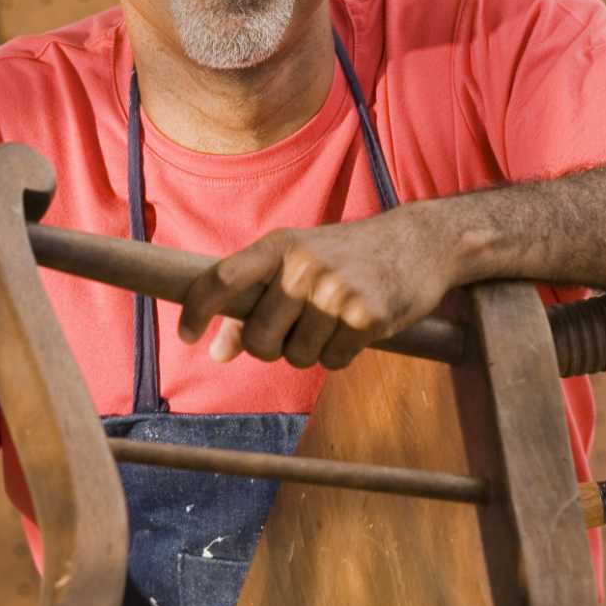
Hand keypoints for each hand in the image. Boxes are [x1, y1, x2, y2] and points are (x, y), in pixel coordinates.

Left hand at [177, 208, 459, 371]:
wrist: (419, 243)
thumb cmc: (349, 257)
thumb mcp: (298, 265)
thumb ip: (255, 302)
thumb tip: (217, 352)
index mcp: (279, 246)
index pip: (221, 279)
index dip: (196, 311)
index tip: (186, 337)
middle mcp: (303, 266)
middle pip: (260, 340)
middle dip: (272, 348)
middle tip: (295, 333)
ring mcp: (335, 290)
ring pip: (297, 357)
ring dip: (312, 351)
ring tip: (334, 322)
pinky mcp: (367, 315)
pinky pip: (334, 362)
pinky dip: (342, 354)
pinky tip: (358, 327)